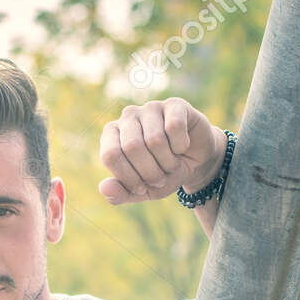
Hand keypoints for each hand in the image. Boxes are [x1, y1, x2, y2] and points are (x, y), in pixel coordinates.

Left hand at [98, 98, 225, 205]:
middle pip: (132, 147)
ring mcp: (151, 108)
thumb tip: (104, 188)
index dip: (128, 177)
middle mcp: (128, 117)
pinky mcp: (174, 104)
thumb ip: (119, 194)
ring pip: (155, 139)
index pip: (110, 155)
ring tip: (171, 165)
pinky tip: (182, 147)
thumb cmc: (162, 174)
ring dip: (168, 162)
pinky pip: (174, 127)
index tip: (142, 188)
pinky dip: (181, 145)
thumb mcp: (141, 191)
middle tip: (160, 179)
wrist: (195, 162)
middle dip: (150, 172)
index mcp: (111, 135)